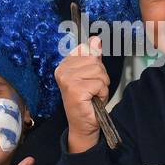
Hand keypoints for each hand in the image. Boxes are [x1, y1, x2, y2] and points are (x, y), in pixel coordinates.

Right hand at [55, 35, 108, 153]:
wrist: (83, 125)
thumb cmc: (87, 102)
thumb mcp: (91, 75)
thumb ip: (93, 56)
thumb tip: (96, 39)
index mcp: (64, 65)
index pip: (86, 49)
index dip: (94, 66)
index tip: (88, 79)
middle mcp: (62, 70)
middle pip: (95, 61)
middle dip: (100, 77)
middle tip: (92, 90)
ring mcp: (67, 80)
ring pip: (99, 72)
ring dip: (102, 86)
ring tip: (92, 95)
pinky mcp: (75, 89)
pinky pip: (99, 84)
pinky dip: (101, 94)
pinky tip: (93, 100)